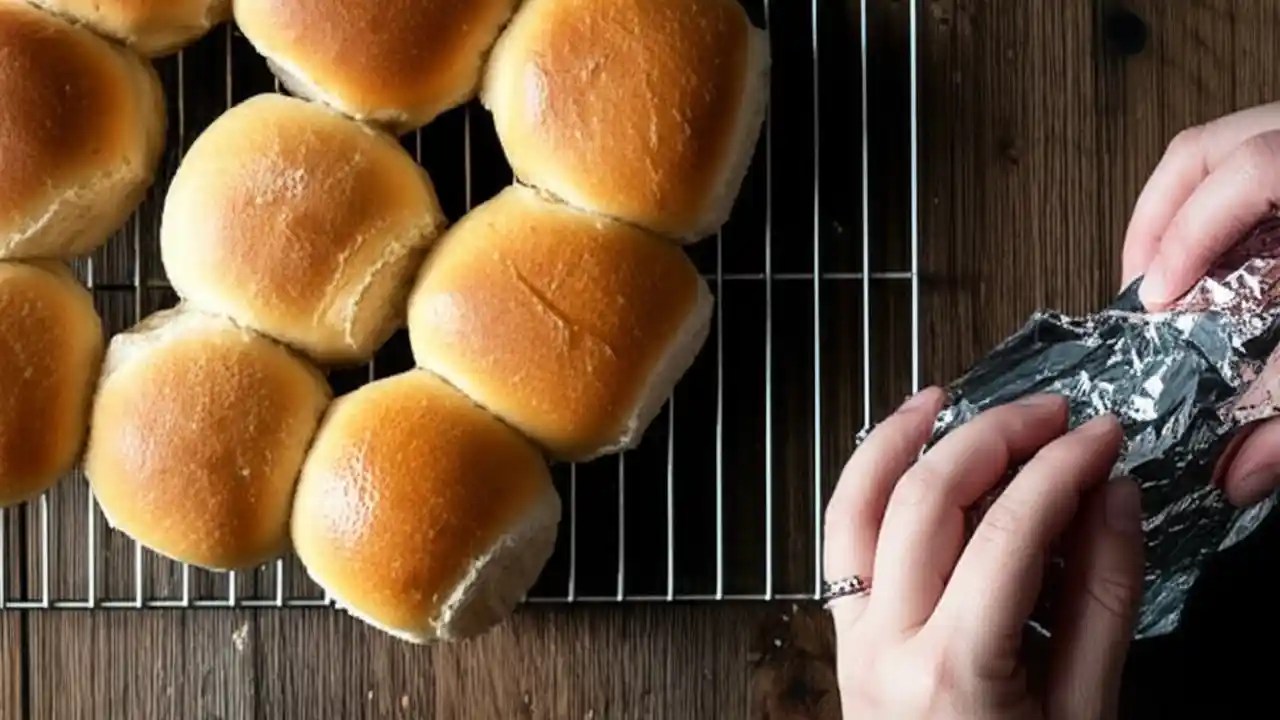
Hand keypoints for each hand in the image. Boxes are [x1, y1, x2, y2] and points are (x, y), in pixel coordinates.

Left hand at [824, 389, 1142, 718]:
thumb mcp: (1085, 710)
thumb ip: (1101, 600)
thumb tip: (1109, 495)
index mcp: (956, 674)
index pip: (1008, 532)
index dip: (1060, 468)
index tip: (1101, 435)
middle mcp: (887, 647)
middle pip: (928, 501)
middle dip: (993, 439)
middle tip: (1050, 415)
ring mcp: (852, 638)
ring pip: (858, 506)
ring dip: (903, 441)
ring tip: (951, 399)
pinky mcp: (841, 633)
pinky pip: (838, 538)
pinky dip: (864, 480)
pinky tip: (900, 448)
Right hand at [1122, 102, 1279, 505]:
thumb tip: (1239, 472)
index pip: (1244, 172)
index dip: (1183, 235)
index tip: (1161, 299)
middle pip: (1209, 148)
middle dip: (1156, 219)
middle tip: (1144, 286)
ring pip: (1221, 148)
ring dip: (1177, 212)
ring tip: (1164, 274)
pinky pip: (1244, 170)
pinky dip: (1213, 214)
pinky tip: (1215, 268)